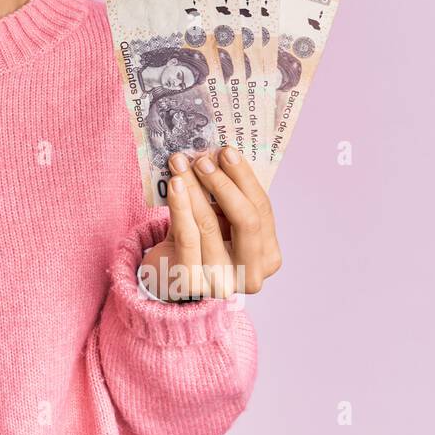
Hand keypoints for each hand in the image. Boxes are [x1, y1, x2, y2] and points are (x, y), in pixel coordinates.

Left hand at [137, 146, 281, 300]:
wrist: (167, 276)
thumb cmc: (200, 243)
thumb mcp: (220, 221)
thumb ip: (226, 198)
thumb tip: (218, 156)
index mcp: (268, 257)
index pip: (262, 211)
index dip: (245, 179)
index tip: (227, 151)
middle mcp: (251, 275)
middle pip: (246, 220)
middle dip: (224, 183)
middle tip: (203, 159)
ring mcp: (223, 283)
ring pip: (210, 224)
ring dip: (194, 188)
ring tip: (180, 164)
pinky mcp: (192, 283)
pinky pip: (187, 236)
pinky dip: (181, 206)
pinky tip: (174, 184)